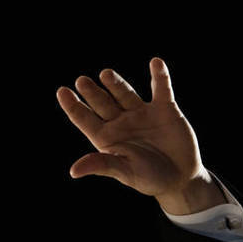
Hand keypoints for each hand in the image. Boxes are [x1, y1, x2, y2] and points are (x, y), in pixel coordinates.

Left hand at [56, 57, 209, 200]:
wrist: (180, 178)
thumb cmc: (149, 178)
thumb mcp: (125, 172)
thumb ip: (102, 165)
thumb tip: (73, 171)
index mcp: (106, 137)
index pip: (84, 118)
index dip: (72, 105)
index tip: (62, 91)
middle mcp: (120, 122)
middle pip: (102, 103)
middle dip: (92, 92)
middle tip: (82, 81)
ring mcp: (141, 113)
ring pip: (125, 94)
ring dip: (116, 84)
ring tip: (105, 74)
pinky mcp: (165, 109)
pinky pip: (161, 89)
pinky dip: (160, 76)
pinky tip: (156, 63)